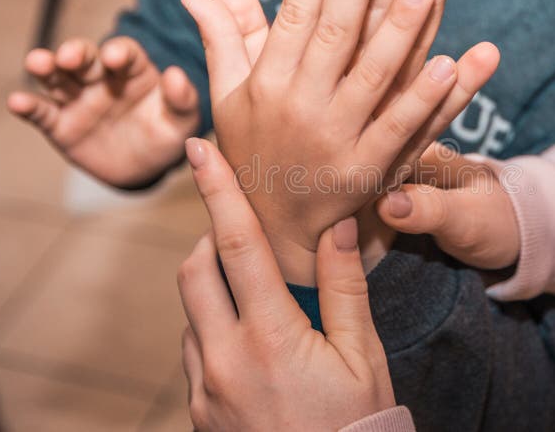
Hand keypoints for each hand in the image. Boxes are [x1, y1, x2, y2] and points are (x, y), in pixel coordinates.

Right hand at [8, 37, 199, 187]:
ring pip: (58, 77)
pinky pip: (41, 112)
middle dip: (76, 52)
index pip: (125, 53)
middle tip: (69, 56)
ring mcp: (78, 99)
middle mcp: (102, 78)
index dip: (119, 52)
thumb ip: (183, 100)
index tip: (115, 57)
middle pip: (85, 58)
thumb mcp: (182, 121)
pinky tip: (17, 102)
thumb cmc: (166, 135)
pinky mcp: (60, 124)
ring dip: (45, 67)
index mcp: (134, 71)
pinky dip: (28, 106)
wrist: (145, 168)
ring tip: (37, 62)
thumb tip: (177, 75)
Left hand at [178, 138, 394, 431]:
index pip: (236, 245)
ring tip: (259, 293)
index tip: (198, 150)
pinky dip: (214, 325)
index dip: (217, 191)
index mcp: (270, 338)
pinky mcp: (199, 411)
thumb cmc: (358, 426)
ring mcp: (205, 389)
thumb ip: (343, 285)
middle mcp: (224, 360)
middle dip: (210, 237)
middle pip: (194, 270)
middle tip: (244, 233)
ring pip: (191, 311)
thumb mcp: (363, 356)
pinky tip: (252, 338)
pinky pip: (194, 349)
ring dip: (214, 286)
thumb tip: (336, 224)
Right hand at [181, 0, 498, 282]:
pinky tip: (452, 63)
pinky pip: (402, 131)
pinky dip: (428, 100)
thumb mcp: (228, 100)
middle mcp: (301, 110)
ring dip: (402, 28)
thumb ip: (224, 42)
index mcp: (267, 85)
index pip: (291, 18)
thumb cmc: (253, 155)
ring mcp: (337, 143)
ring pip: (375, 77)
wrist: (276, 233)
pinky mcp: (369, 174)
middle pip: (335, 38)